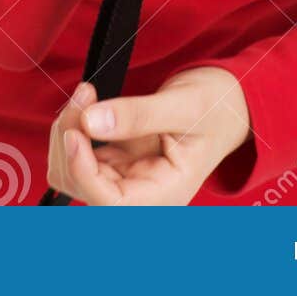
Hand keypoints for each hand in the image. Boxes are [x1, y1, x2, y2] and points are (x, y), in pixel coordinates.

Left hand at [46, 66, 250, 204]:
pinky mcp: (116, 158)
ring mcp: (125, 176)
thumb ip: (140, 114)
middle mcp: (140, 194)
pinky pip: (80, 151)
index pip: (111, 204)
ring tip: (86, 93)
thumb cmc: (218, 107)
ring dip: (68, 130)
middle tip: (85, 93)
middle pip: (83, 185)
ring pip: (73, 170)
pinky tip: (88, 100)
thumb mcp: (185, 105)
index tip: (75, 131)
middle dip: (72, 138)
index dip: (84, 172)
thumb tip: (92, 121)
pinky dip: (75, 123)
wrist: (228, 102)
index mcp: (165, 196)